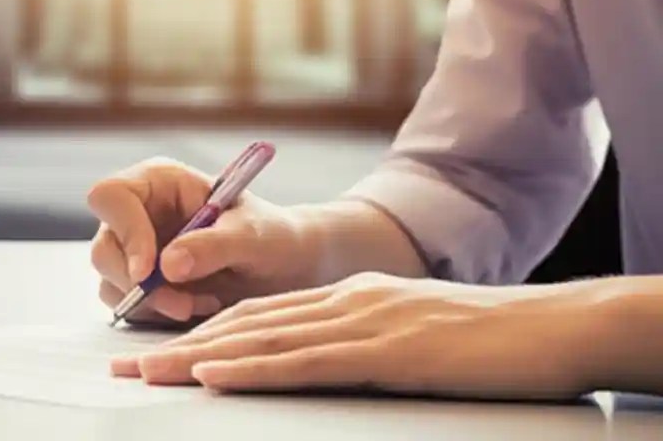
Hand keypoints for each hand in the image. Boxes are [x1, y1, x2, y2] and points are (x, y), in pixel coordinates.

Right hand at [87, 157, 320, 323]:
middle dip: (138, 283)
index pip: (111, 196)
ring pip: (110, 281)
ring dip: (151, 304)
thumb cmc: (275, 236)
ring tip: (201, 304)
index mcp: (159, 182)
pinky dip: (157, 315)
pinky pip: (127, 305)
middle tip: (182, 304)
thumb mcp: (254, 236)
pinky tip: (194, 307)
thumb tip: (167, 265)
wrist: (289, 267)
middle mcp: (139, 213)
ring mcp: (136, 249)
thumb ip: (213, 245)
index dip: (124, 231)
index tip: (150, 269)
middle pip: (104, 247)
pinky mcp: (141, 283)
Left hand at [111, 271, 600, 399]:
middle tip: (124, 367)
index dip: (202, 333)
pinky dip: (253, 368)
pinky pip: (306, 361)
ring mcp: (362, 323)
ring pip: (262, 340)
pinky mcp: (385, 352)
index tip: (156, 353)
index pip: (260, 316)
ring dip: (197, 357)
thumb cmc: (486, 339)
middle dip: (179, 345)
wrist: (549, 327)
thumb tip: (321, 358)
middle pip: (245, 324)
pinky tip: (215, 375)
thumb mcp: (410, 331)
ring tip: (146, 373)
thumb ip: (362, 338)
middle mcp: (343, 302)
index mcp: (347, 297)